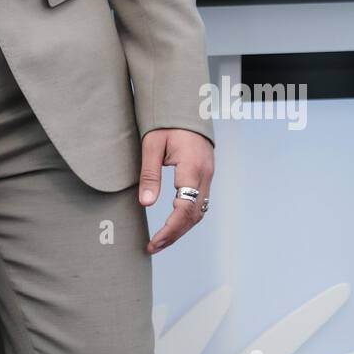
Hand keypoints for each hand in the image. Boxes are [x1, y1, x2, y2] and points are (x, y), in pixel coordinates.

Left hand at [138, 129, 213, 253]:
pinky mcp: (205, 175)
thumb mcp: (152, 145)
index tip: (154, 242)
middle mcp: (205, 175)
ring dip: (181, 229)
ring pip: (199, 212)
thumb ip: (149, 174)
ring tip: (160, 240)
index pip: (184, 209)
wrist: (185, 107)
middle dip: (174, 235)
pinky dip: (186, 218)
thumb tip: (145, 203)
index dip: (170, 230)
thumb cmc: (167, 123)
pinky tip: (172, 224)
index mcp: (192, 168)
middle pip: (194, 216)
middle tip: (153, 246)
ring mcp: (208, 176)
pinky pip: (199, 203)